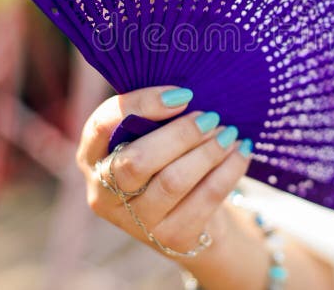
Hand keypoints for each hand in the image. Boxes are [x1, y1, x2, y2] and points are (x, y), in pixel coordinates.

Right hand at [75, 85, 252, 258]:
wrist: (191, 218)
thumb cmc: (165, 161)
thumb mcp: (150, 137)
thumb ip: (155, 117)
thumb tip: (185, 94)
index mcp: (92, 158)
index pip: (101, 126)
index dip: (140, 105)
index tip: (182, 95)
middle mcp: (104, 194)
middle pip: (136, 161)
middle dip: (180, 134)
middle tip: (210, 116)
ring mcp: (135, 222)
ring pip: (172, 181)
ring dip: (207, 152)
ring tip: (229, 132)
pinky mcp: (170, 238)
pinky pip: (204, 199)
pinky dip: (228, 171)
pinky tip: (241, 152)